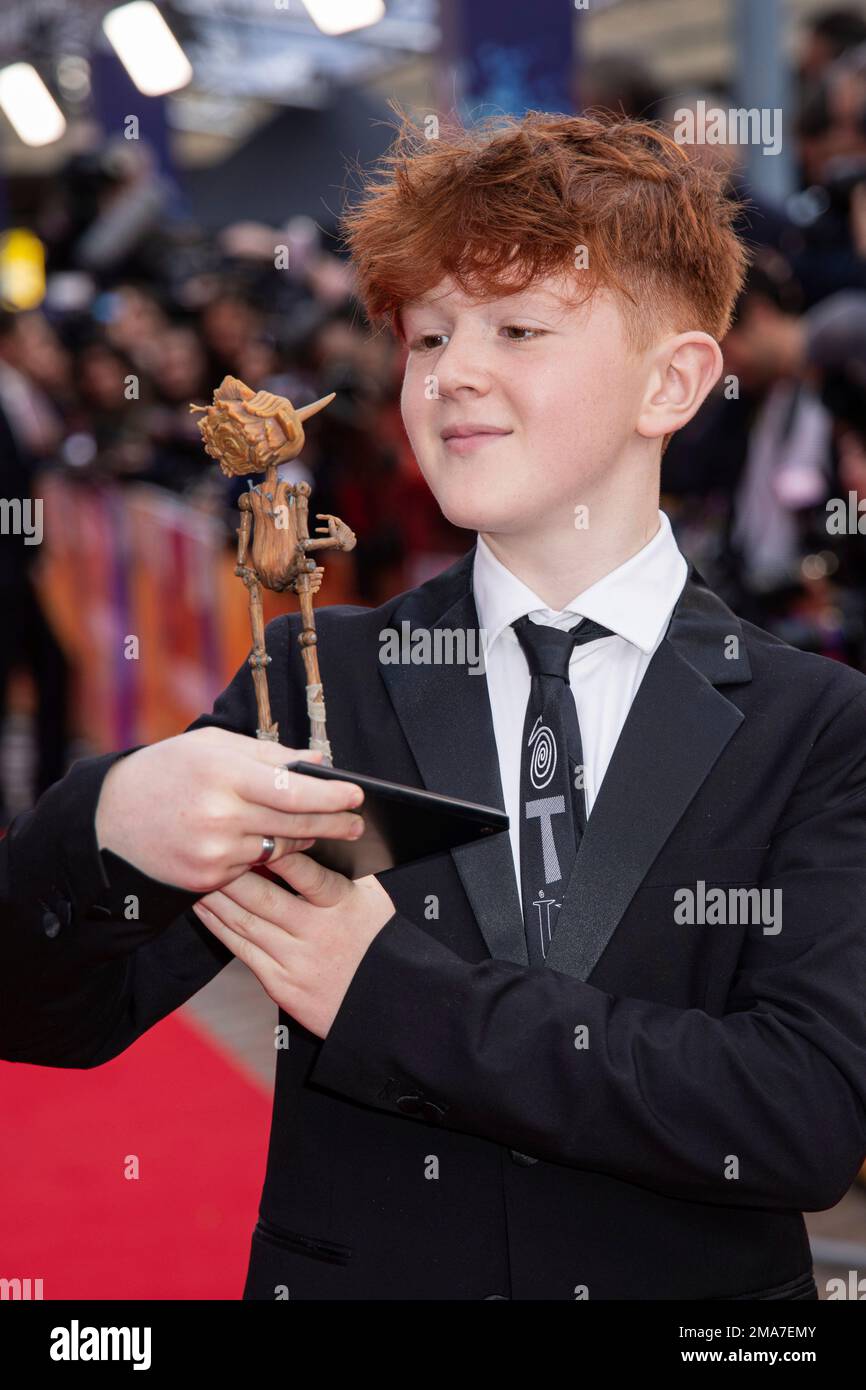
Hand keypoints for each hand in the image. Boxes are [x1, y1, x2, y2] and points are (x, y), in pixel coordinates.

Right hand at [95, 727, 365, 892]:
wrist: (110, 817)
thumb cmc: (168, 771)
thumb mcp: (214, 746)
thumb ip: (269, 754)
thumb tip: (318, 763)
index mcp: (224, 775)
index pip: (293, 790)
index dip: (331, 796)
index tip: (357, 795)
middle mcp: (220, 816)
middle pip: (294, 825)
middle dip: (332, 824)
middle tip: (356, 823)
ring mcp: (213, 852)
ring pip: (278, 851)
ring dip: (303, 842)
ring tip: (323, 832)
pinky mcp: (206, 880)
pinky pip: (252, 869)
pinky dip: (268, 858)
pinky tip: (282, 848)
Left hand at [191, 851, 395, 1037]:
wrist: (387, 1004)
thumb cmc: (381, 941)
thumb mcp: (377, 898)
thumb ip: (348, 869)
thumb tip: (320, 832)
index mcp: (341, 905)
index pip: (305, 874)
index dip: (276, 854)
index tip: (252, 833)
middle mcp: (316, 933)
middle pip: (263, 899)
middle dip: (230, 873)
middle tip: (205, 850)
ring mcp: (295, 961)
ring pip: (245, 923)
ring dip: (216, 899)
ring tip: (193, 875)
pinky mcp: (280, 985)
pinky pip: (242, 951)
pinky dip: (219, 927)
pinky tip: (204, 909)